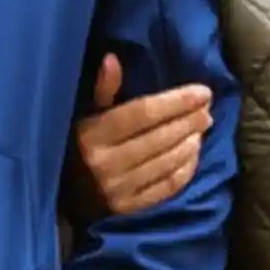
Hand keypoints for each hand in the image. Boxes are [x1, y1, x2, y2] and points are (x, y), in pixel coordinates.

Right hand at [69, 54, 212, 217]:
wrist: (61, 193)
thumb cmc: (78, 144)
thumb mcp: (85, 114)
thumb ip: (103, 90)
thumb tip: (112, 59)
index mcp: (92, 134)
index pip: (142, 113)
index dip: (175, 101)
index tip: (202, 91)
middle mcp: (105, 163)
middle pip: (158, 138)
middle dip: (188, 121)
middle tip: (207, 109)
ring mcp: (117, 189)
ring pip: (164, 162)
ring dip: (189, 143)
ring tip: (203, 127)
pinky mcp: (127, 209)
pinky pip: (165, 188)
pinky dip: (185, 170)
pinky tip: (194, 155)